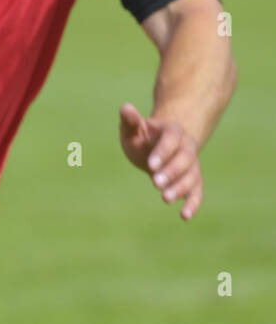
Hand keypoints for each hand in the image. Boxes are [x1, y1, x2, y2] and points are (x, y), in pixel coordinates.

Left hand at [118, 102, 202, 219]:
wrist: (159, 145)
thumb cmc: (143, 137)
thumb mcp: (133, 128)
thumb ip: (130, 120)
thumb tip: (126, 108)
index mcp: (172, 132)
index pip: (171, 141)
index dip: (163, 152)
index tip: (150, 165)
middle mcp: (186, 148)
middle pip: (184, 160)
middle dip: (171, 172)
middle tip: (155, 182)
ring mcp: (192, 165)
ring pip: (191, 176)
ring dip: (180, 188)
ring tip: (164, 198)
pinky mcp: (192, 180)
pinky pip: (197, 192)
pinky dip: (193, 203)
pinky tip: (184, 216)